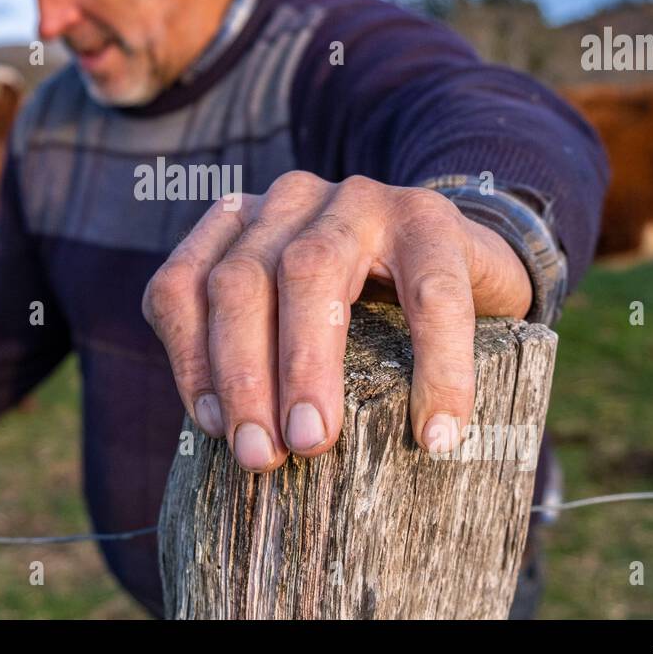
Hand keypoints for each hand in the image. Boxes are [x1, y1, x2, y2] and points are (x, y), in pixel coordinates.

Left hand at [142, 171, 531, 470]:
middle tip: (260, 453)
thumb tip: (241, 442)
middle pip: (239, 281)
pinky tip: (435, 429)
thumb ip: (259, 357)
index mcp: (239, 229)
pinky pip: (429, 294)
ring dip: (305, 364)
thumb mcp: (293, 322)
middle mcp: (288, 202)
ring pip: (311, 269)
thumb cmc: (368, 312)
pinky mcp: (431, 217)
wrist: (469, 262)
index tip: (213, 428)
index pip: (182, 286)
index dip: (189, 359)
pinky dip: (435, 366)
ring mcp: (358, 200)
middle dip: (242, 374)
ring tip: (313, 439)